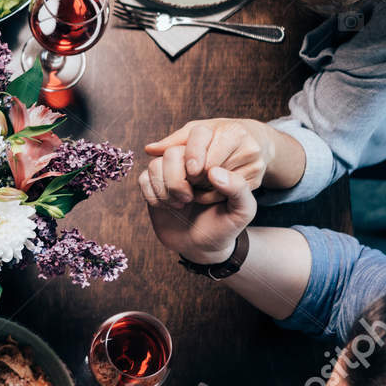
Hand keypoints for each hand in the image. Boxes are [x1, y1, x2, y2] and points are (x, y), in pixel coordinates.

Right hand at [139, 160, 256, 265]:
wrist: (203, 247)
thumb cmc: (225, 227)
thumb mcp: (242, 211)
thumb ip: (239, 189)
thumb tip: (214, 172)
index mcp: (213, 161)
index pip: (198, 137)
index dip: (195, 154)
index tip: (199, 177)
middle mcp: (189, 163)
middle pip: (172, 152)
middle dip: (177, 178)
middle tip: (189, 198)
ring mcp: (169, 174)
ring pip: (155, 164)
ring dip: (164, 188)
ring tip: (179, 204)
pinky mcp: (154, 186)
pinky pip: (143, 179)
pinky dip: (152, 195)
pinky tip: (165, 207)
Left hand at [144, 117, 272, 202]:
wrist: (256, 145)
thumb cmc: (217, 139)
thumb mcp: (197, 135)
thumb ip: (173, 143)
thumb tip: (149, 150)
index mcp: (229, 129)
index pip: (204, 143)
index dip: (192, 157)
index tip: (188, 169)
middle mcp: (243, 142)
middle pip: (209, 166)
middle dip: (195, 175)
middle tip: (190, 178)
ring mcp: (253, 161)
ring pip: (218, 182)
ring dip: (203, 186)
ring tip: (199, 182)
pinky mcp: (257, 179)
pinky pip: (228, 194)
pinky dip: (215, 194)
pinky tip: (211, 189)